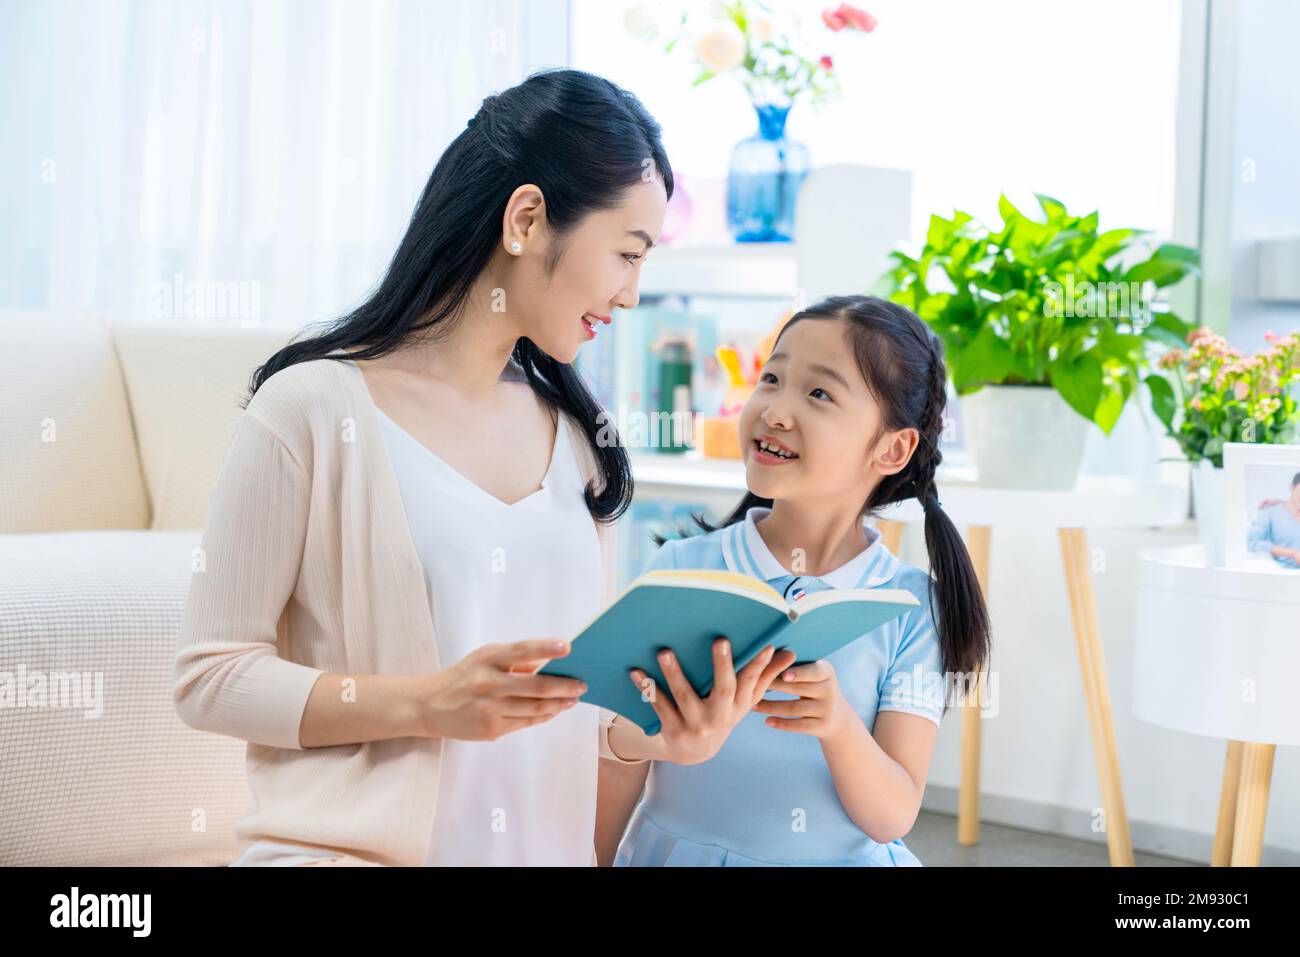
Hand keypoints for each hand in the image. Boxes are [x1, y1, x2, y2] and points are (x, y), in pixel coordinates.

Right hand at [420, 639, 586, 740]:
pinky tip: (554, 710)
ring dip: (560, 703)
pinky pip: (526, 723)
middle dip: (565, 686)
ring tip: (573, 698)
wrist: (430, 705)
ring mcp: (490, 709)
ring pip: (536, 708)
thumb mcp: (485, 658)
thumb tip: (552, 663)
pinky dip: (544, 716)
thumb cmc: (465, 676)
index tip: (568, 646)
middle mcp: (489, 684)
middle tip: (582, 684)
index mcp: (488, 659)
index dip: (545, 648)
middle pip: (536, 687)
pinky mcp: (491, 730)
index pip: (522, 651)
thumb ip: (516, 659)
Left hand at [628, 638, 795, 765]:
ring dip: (675, 673)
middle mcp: (720, 716)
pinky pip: (659, 705)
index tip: (766, 645)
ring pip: (686, 696)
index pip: (752, 681)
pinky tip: (636, 671)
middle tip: (720, 641)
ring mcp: (696, 725)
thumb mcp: (743, 701)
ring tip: (665, 651)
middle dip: (722, 665)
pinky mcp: (674, 730)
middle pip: (724, 688)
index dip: (760, 664)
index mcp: (739, 705)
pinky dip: (647, 688)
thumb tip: (790, 654)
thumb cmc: (721, 714)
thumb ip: (764, 676)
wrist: (693, 752)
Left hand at [752, 659, 855, 740]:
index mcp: (827, 672)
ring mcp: (828, 710)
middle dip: (775, 686)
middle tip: (753, 684)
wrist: (837, 716)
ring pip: (795, 708)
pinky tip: (767, 721)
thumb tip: (765, 654)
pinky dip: (782, 723)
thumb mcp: (813, 675)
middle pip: (798, 689)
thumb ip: (796, 666)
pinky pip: (799, 725)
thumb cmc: (814, 687)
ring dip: (771, 707)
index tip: (783, 674)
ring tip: (752, 705)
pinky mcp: (823, 727)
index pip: (813, 671)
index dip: (799, 674)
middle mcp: (830, 690)